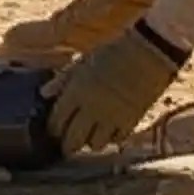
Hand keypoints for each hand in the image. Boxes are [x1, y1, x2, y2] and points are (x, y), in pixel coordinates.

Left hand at [42, 23, 181, 154]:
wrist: (149, 50)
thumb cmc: (114, 51)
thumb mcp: (84, 60)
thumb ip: (63, 79)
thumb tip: (44, 93)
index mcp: (76, 92)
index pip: (56, 121)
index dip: (53, 128)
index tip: (55, 128)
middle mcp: (91, 109)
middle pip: (72, 141)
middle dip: (68, 144)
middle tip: (69, 142)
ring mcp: (111, 117)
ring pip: (95, 145)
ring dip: (91, 141)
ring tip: (92, 134)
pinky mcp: (130, 121)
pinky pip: (117, 139)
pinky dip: (112, 137)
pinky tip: (111, 129)